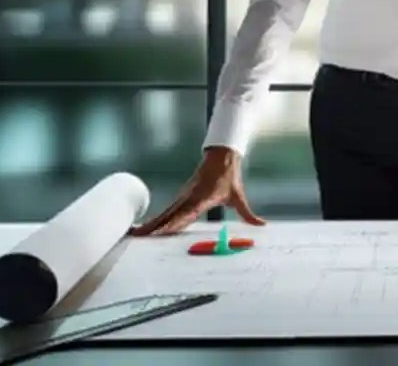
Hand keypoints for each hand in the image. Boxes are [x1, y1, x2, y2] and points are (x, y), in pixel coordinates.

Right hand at [128, 146, 265, 235]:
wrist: (221, 158)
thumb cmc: (229, 178)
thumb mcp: (238, 196)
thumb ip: (247, 214)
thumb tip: (262, 225)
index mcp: (201, 198)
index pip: (185, 214)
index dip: (172, 224)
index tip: (160, 233)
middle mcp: (188, 199)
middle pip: (169, 215)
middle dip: (153, 227)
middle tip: (137, 238)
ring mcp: (182, 198)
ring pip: (165, 213)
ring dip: (151, 224)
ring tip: (135, 235)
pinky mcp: (181, 198)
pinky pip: (167, 211)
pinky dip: (156, 219)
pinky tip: (147, 228)